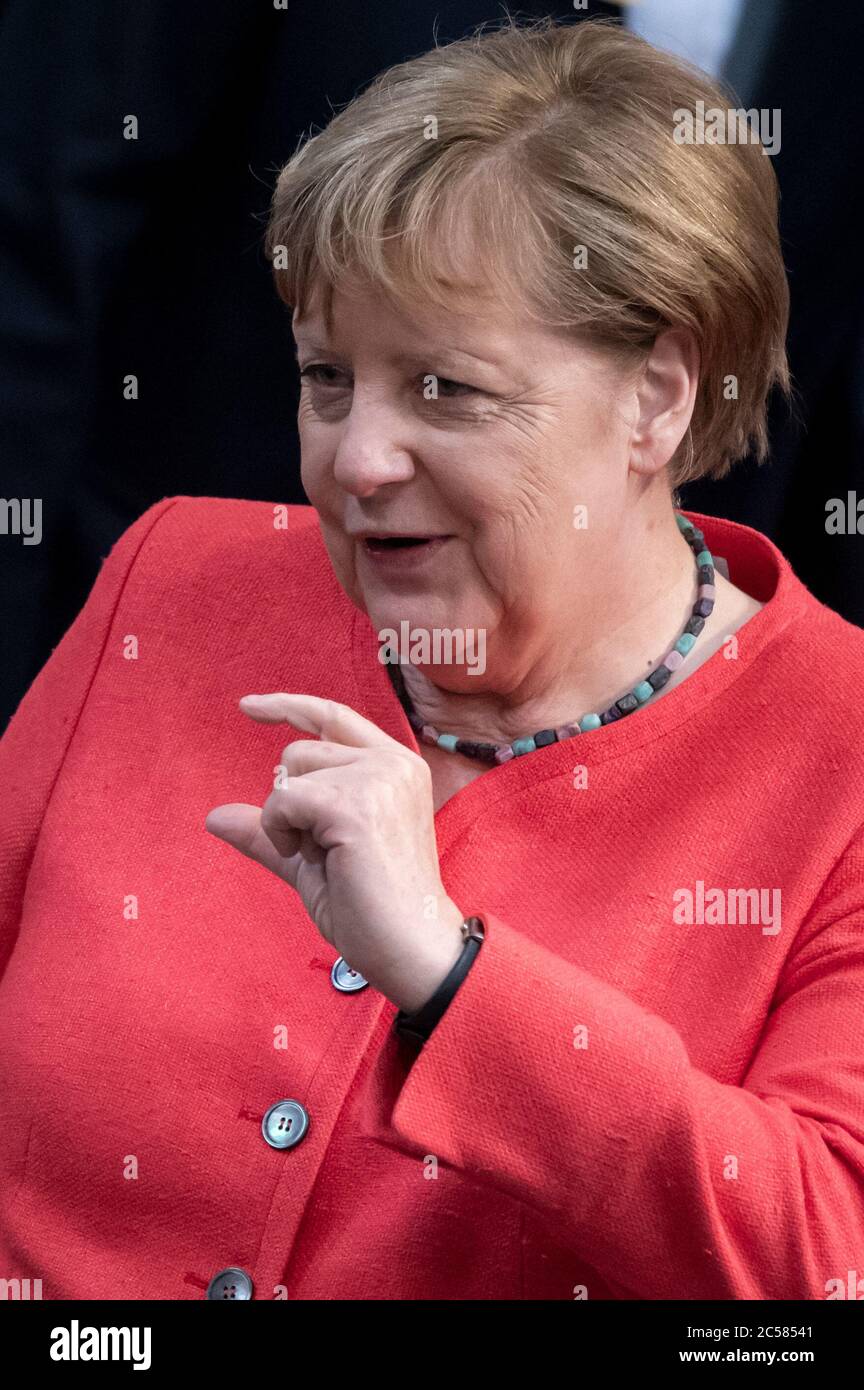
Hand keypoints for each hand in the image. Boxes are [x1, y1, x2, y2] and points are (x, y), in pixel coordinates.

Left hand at [205, 693, 465, 1013]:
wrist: (408, 947)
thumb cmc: (369, 908)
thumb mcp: (310, 860)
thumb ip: (271, 831)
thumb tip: (212, 816)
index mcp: (394, 766)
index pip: (334, 715)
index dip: (288, 706)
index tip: (246, 706)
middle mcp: (392, 762)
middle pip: (300, 749)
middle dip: (291, 800)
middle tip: (324, 849)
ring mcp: (378, 778)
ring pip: (290, 772)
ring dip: (287, 819)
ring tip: (327, 857)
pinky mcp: (357, 804)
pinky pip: (283, 800)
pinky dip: (281, 831)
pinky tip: (315, 859)